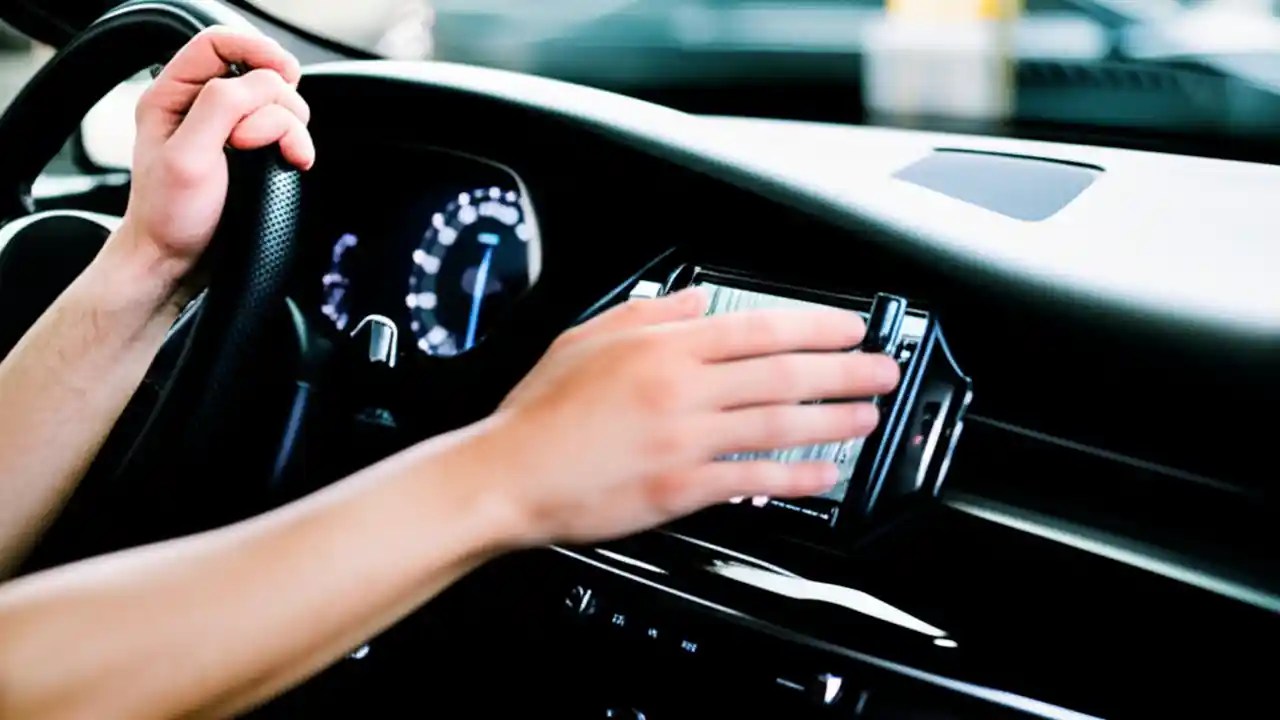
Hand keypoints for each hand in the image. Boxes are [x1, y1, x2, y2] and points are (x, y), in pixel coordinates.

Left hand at [114, 27, 314, 296]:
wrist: (177, 262)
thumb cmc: (169, 216)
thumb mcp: (188, 156)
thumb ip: (221, 108)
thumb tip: (262, 84)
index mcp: (173, 95)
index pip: (217, 42)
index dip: (255, 48)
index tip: (284, 72)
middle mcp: (202, 107)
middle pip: (260, 74)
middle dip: (277, 102)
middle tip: (258, 140)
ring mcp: (229, 131)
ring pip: (280, 104)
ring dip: (290, 128)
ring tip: (281, 157)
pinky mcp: (251, 154)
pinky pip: (287, 132)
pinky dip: (297, 143)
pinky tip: (293, 161)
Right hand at [493, 288, 901, 544]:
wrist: (509, 475)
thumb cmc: (540, 411)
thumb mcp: (586, 337)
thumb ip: (646, 313)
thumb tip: (691, 300)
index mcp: (661, 348)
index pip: (755, 327)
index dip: (813, 326)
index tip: (848, 327)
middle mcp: (681, 389)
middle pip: (782, 373)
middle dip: (844, 370)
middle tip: (882, 370)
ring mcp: (685, 439)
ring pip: (778, 423)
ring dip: (833, 420)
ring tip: (867, 418)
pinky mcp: (681, 488)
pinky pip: (753, 480)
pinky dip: (796, 477)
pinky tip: (824, 474)